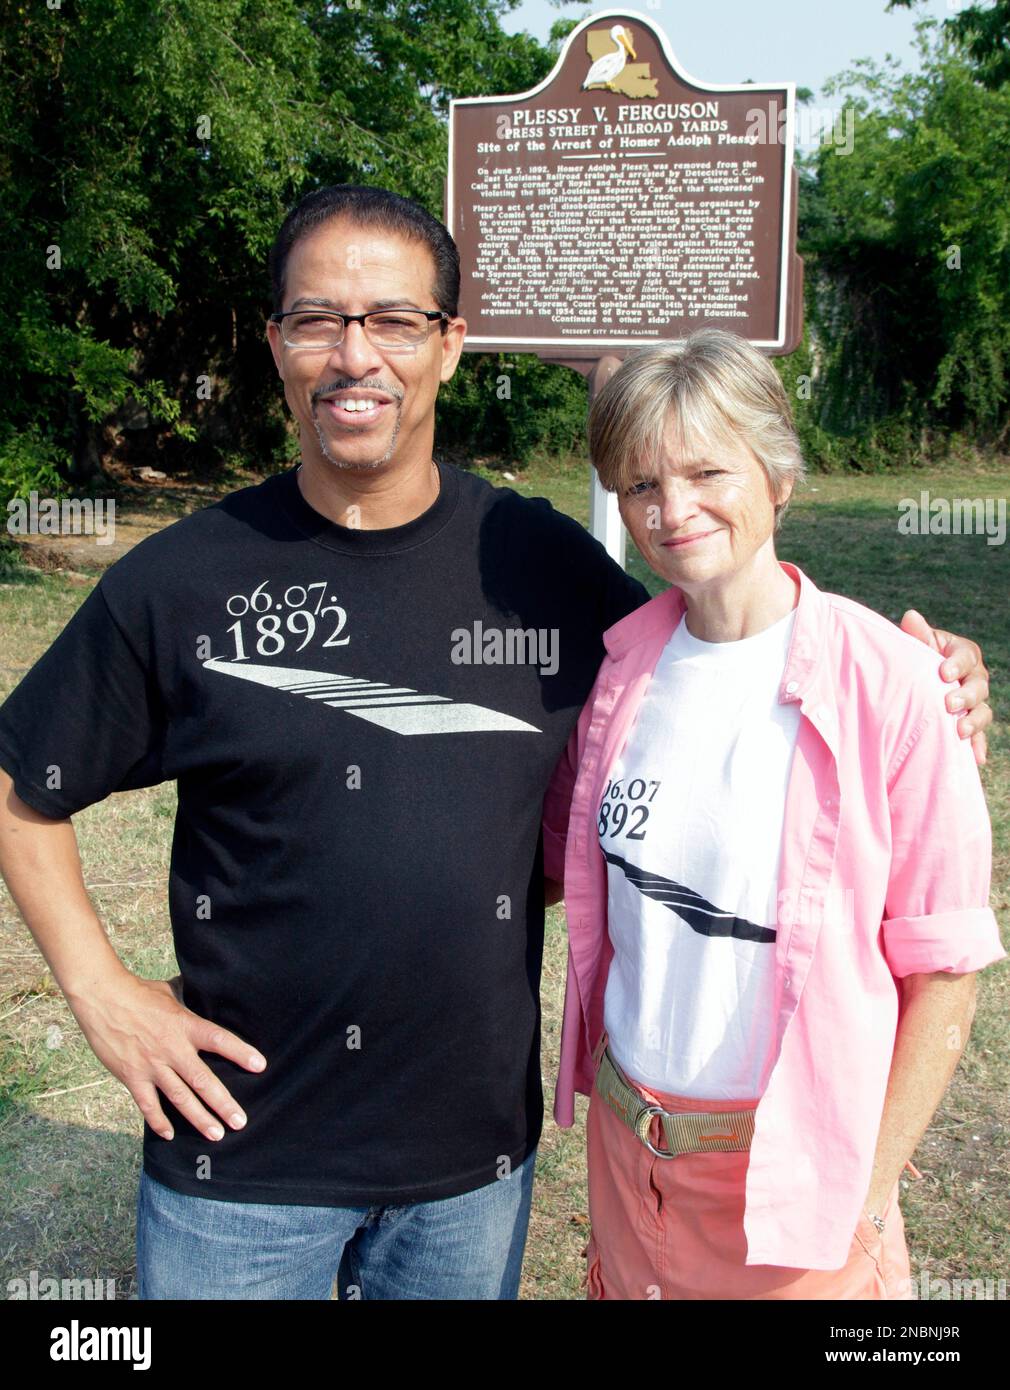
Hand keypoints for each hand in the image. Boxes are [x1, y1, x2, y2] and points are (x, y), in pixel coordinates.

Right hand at [71, 968, 265, 1141]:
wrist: (102, 998)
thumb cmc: (139, 992)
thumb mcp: (170, 991)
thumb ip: (190, 996)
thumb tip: (207, 987)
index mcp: (185, 1025)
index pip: (219, 1040)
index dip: (240, 1052)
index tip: (259, 1066)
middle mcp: (172, 1048)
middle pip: (202, 1080)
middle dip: (223, 1103)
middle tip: (240, 1122)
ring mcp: (152, 1065)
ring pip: (179, 1098)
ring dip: (199, 1118)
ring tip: (216, 1135)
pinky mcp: (131, 1076)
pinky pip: (147, 1104)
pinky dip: (158, 1121)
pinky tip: (169, 1135)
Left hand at [899, 611, 991, 764]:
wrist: (911, 682)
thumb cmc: (913, 658)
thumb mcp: (914, 646)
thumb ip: (916, 636)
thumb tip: (910, 616)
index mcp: (962, 653)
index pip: (966, 656)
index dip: (957, 664)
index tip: (943, 673)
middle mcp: (973, 676)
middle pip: (979, 685)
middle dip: (966, 695)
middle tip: (949, 704)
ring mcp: (974, 701)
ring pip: (983, 710)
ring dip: (974, 721)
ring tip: (960, 732)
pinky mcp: (969, 722)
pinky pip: (978, 736)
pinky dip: (977, 746)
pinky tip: (975, 759)